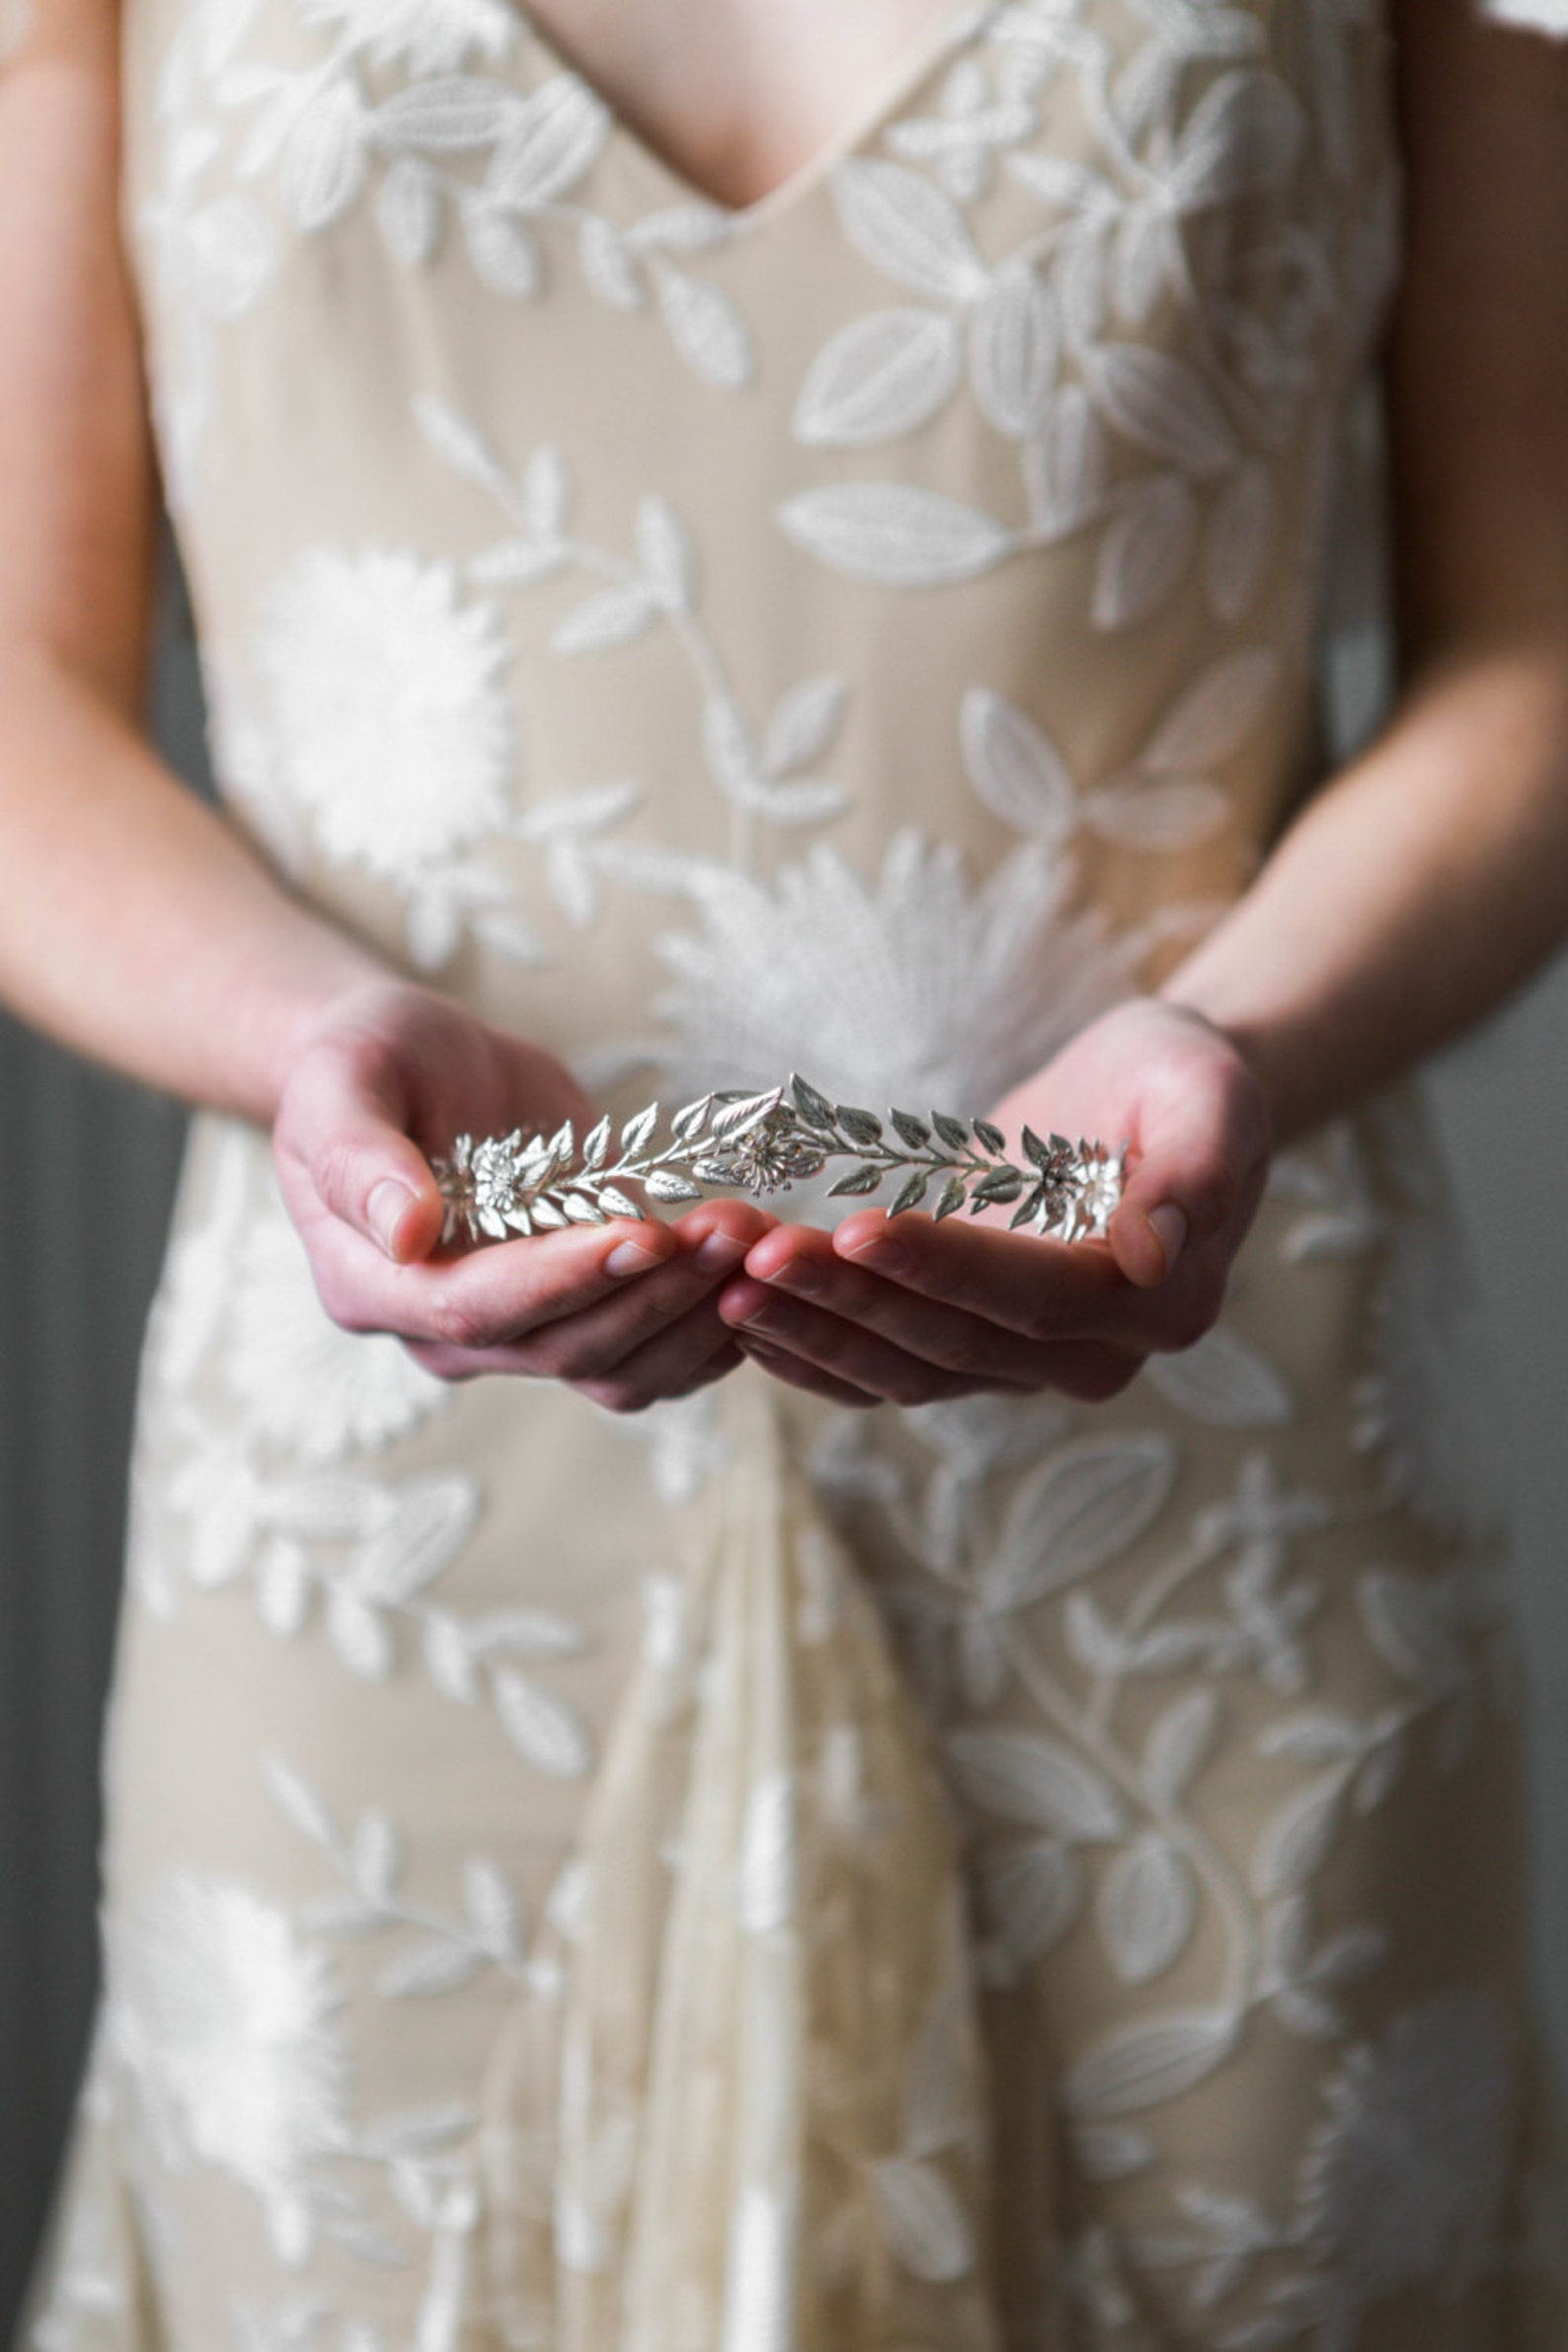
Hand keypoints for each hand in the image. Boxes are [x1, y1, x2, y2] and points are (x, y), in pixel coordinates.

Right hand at [272, 978, 774, 1410]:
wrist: (420, 1068)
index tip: (639, 1236)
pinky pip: (656, 1359)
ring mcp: (520, 1332)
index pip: (472, 1309)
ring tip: (753, 1234)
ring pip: (621, 1369)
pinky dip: (714, 1328)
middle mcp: (445, 1332)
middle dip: (654, 1291)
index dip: (561, 1281)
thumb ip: (360, 1156)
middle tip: (729, 1226)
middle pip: (563, 1348)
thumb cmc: (368, 1061)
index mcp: (374, 1285)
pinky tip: (761, 1272)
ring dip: (696, 1313)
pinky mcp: (583, 1314)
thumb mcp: (342, 1080)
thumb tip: (407, 1232)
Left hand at [715, 998, 1271, 1408]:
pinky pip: (883, 1372)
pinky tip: (743, 1322)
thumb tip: (1150, 1254)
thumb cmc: (1186, 1081)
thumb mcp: (1211, 1098)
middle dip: (850, 1299)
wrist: (1154, 1101)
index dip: (944, 1268)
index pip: (1034, 1298)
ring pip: (906, 1368)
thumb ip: (1191, 1175)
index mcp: (1162, 1303)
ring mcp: (1026, 1366)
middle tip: (758, 1255)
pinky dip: (813, 1354)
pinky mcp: (970, 1351)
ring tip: (731, 1283)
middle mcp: (1093, 1357)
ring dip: (815, 1331)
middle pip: (954, 1340)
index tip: (858, 1227)